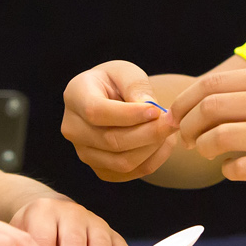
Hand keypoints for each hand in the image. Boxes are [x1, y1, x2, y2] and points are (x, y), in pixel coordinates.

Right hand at [61, 61, 176, 181]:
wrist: (110, 100)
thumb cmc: (118, 82)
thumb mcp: (126, 72)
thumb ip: (136, 86)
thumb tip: (148, 107)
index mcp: (75, 96)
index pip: (96, 112)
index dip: (129, 115)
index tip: (157, 110)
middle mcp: (72, 128)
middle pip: (111, 141)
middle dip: (148, 133)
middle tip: (172, 121)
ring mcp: (83, 152)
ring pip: (122, 162)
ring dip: (152, 148)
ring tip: (168, 130)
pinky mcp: (99, 169)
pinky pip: (129, 173)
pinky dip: (152, 160)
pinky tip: (163, 143)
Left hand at [172, 67, 245, 195]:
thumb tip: (198, 106)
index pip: (211, 84)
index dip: (184, 104)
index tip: (175, 119)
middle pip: (209, 109)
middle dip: (188, 127)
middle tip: (188, 140)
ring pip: (220, 138)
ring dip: (206, 149)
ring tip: (210, 154)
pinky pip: (242, 169)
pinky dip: (229, 171)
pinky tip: (237, 170)